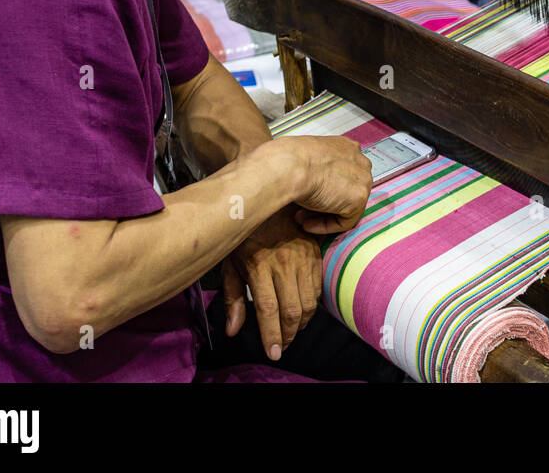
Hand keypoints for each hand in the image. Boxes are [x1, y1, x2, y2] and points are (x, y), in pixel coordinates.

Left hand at [222, 210, 322, 359]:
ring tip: (291, 332)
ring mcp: (303, 257)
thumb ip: (232, 297)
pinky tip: (303, 311)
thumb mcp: (230, 261)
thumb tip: (233, 330)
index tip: (273, 353)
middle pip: (292, 310)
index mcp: (260, 265)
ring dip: (302, 323)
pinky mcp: (315, 253)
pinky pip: (318, 287)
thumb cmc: (245, 232)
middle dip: (288, 334)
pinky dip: (312, 305)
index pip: (269, 309)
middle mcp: (284, 263)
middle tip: (282, 345)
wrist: (269, 196)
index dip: (272, 335)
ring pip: (309, 301)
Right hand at [271, 134, 372, 235]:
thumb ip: (317, 168)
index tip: (308, 195)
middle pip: (346, 191)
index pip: (343, 173)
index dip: (324, 189)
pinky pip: (344, 221)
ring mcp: (363, 180)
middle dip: (324, 203)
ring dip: (323, 215)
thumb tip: (313, 185)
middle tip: (302, 211)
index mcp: (347, 148)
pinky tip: (307, 225)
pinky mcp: (359, 199)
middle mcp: (360, 162)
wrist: (291, 166)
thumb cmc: (290, 159)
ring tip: (301, 219)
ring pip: (346, 207)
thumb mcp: (307, 158)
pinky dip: (326, 226)